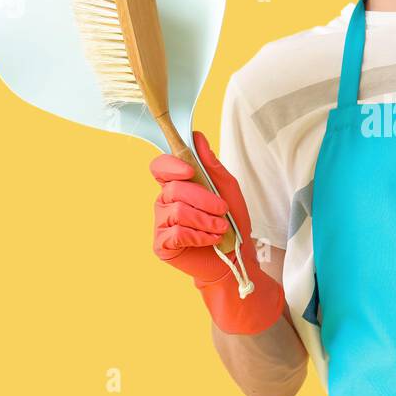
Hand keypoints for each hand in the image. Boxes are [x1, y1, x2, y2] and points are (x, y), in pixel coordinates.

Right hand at [150, 130, 246, 286]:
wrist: (235, 257)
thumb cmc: (231, 221)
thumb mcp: (227, 189)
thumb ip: (212, 165)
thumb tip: (198, 137)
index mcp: (176, 185)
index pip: (160, 167)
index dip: (171, 166)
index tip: (191, 171)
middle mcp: (164, 202)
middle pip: (174, 189)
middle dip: (204, 200)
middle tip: (222, 211)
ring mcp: (161, 224)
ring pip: (178, 211)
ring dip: (206, 220)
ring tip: (220, 229)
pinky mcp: (162, 245)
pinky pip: (177, 233)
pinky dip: (200, 236)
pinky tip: (210, 240)